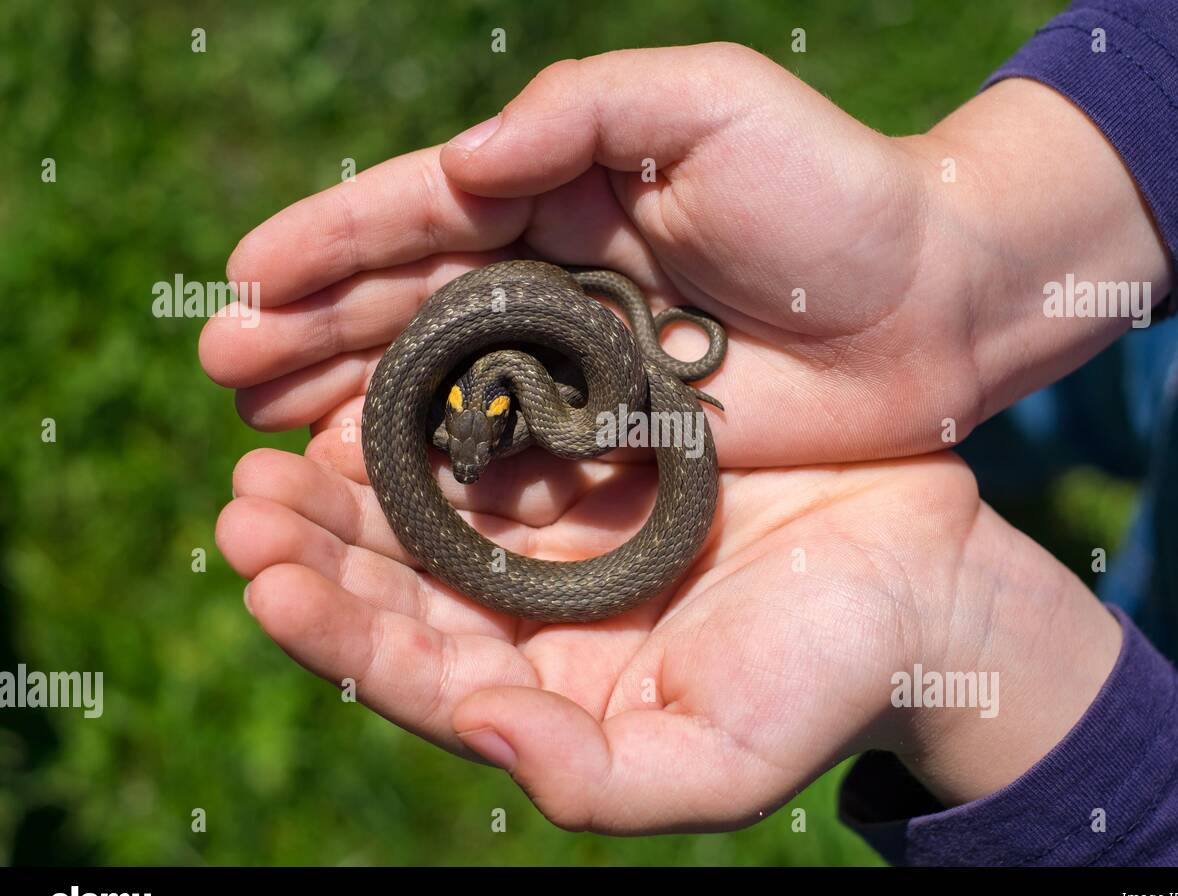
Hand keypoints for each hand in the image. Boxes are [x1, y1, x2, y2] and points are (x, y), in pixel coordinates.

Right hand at [199, 44, 1170, 464]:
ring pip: (447, 385)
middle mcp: (558, 275)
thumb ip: (581, 113)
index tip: (247, 278)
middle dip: (315, 333)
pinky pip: (516, 455)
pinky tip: (381, 490)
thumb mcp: (708, 105)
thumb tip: (459, 162)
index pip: (423, 211)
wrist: (934, 297)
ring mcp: (585, 362)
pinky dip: (447, 471)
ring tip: (269, 434)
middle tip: (223, 371)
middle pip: (411, 304)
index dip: (333, 241)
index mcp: (563, 186)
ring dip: (355, 406)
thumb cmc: (832, 189)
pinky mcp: (625, 434)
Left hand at [218, 436, 1117, 831]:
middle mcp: (535, 615)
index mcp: (546, 693)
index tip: (269, 582)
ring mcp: (564, 533)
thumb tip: (475, 723)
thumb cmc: (827, 682)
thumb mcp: (718, 762)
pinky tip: (389, 376)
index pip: (417, 675)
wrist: (918, 584)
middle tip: (245, 501)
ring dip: (352, 477)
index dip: (339, 636)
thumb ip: (594, 775)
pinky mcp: (600, 458)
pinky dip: (439, 410)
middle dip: (315, 550)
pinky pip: (498, 433)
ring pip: (428, 508)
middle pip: (397, 590)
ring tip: (280, 439)